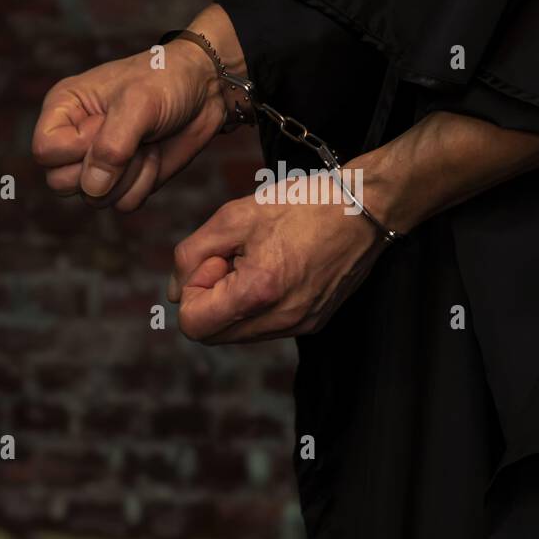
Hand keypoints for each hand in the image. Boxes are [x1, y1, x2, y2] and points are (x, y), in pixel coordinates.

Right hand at [31, 5, 240, 210]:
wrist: (205, 90)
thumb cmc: (166, 80)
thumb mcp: (138, 102)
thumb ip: (112, 145)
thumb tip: (91, 188)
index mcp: (63, 109)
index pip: (46, 151)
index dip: (77, 148)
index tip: (107, 123)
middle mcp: (74, 139)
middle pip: (61, 182)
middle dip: (104, 168)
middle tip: (131, 138)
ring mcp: (99, 163)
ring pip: (93, 198)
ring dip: (129, 176)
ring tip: (146, 143)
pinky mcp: (125, 180)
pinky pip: (123, 204)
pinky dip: (144, 185)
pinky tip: (154, 156)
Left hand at [167, 190, 388, 343]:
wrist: (363, 209)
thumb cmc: (301, 205)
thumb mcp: (233, 216)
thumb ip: (191, 255)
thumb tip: (175, 292)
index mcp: (258, 292)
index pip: (192, 325)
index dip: (193, 289)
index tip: (217, 258)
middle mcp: (280, 320)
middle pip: (213, 333)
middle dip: (211, 296)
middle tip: (235, 257)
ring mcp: (299, 325)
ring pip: (237, 332)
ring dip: (234, 299)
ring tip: (259, 261)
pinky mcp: (313, 323)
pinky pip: (264, 326)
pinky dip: (258, 303)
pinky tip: (278, 269)